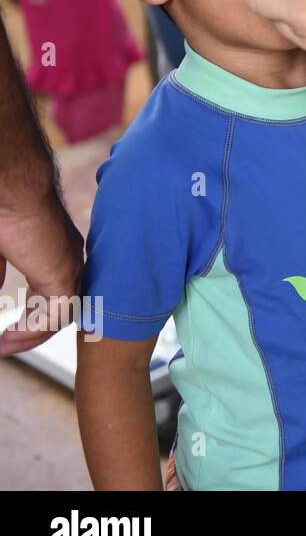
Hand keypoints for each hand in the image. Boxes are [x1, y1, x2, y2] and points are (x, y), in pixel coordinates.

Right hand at [0, 195, 84, 355]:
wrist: (12, 188)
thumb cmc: (3, 211)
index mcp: (53, 255)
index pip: (49, 295)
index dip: (29, 317)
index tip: (7, 333)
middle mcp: (67, 263)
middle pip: (57, 309)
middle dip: (30, 332)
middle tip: (4, 347)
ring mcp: (69, 269)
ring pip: (57, 316)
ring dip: (29, 336)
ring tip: (3, 347)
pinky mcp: (64, 274)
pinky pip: (55, 315)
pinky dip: (32, 331)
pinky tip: (8, 338)